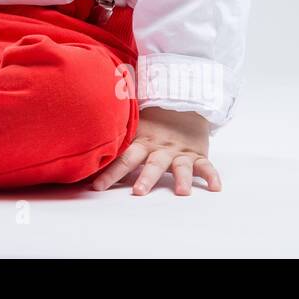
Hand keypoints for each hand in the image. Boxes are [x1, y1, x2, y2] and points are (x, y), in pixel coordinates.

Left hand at [89, 107, 221, 195]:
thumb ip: (116, 139)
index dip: (110, 172)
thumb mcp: (134, 128)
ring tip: (182, 192)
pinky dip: (211, 175)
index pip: (124, 158)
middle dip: (145, 178)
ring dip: (181, 179)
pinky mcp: (197, 155)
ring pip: (180, 166)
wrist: (181, 105)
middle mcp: (160, 148)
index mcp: (142, 142)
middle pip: (152, 164)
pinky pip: (206, 166)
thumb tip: (83, 144)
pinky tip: (215, 187)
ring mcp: (179, 152)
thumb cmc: (151, 125)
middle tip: (139, 193)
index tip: (96, 188)